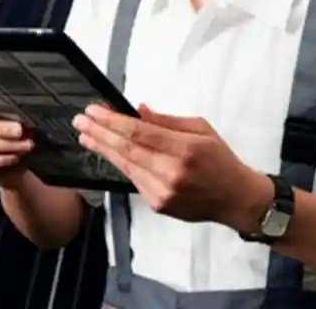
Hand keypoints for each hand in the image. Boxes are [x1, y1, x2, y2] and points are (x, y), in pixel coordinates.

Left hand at [72, 103, 271, 230]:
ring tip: (85, 135)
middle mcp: (171, 172)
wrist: (235, 198)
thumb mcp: (201, 129)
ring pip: (125, 165)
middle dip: (100, 133)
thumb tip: (138, 111)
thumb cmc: (220, 159)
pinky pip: (133, 179)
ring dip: (102, 149)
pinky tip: (106, 152)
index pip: (139, 132)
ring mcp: (162, 191)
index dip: (113, 121)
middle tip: (80, 120)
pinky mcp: (157, 204)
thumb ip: (168, 121)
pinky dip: (119, 164)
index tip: (94, 110)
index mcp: (185, 149)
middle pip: (126, 149)